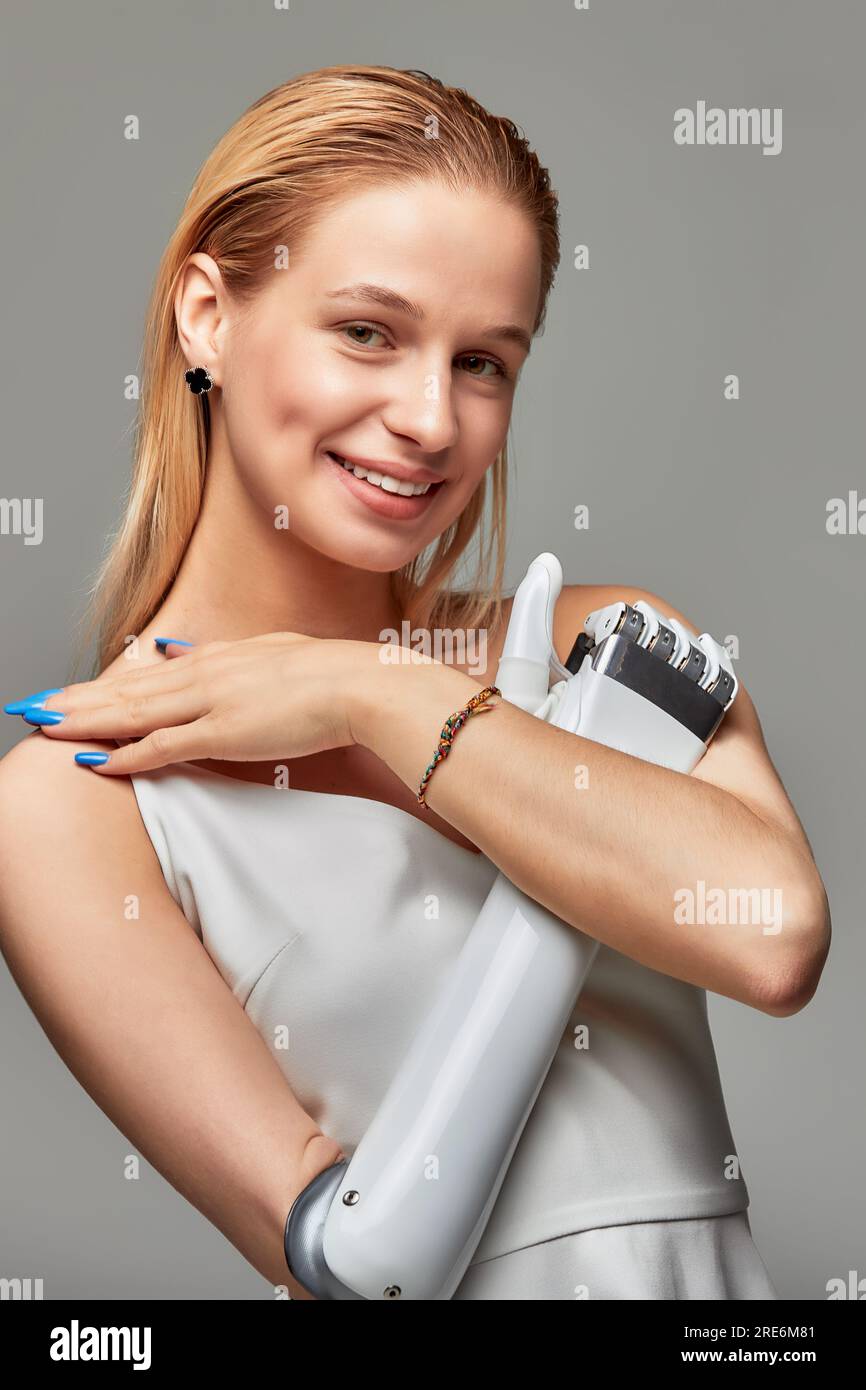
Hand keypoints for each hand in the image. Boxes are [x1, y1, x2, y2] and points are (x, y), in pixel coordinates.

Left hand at [4, 633, 379, 774]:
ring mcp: (210, 703)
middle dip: (72, 701)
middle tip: (30, 707)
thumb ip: (220, 655)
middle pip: (124, 691)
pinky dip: (125, 754)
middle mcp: (203, 675)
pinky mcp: (224, 733)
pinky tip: (95, 759)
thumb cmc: (329, 674)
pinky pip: (163, 746)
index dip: (97, 685)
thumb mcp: (268, 652)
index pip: (142, 676)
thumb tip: (177, 652)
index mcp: (215, 658)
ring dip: (84, 721)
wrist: (360, 685)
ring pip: (132, 713)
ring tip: (43, 726)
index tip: (63, 693)